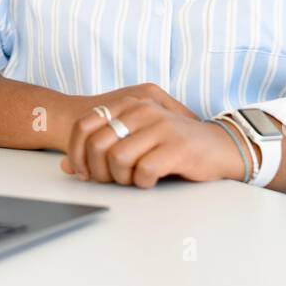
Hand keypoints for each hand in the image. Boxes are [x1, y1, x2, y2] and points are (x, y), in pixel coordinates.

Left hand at [59, 89, 240, 187]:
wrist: (218, 146)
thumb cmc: (170, 144)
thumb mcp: (134, 138)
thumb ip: (101, 147)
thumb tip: (67, 166)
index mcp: (129, 103)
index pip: (83, 125)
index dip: (76, 153)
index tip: (83, 171)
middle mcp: (142, 110)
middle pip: (97, 145)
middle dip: (98, 171)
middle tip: (111, 180)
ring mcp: (160, 127)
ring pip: (118, 159)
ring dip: (121, 179)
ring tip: (133, 179)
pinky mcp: (176, 147)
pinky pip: (144, 171)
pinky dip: (143, 183)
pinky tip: (150, 180)